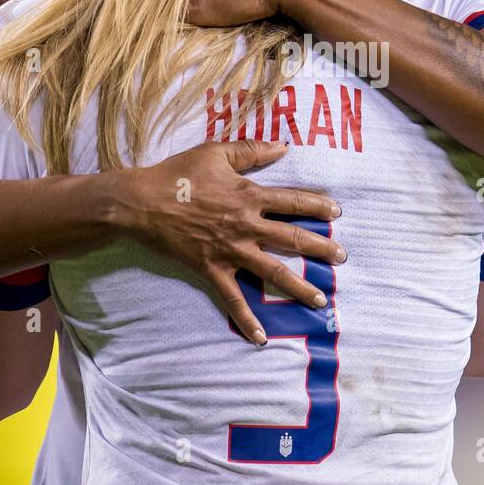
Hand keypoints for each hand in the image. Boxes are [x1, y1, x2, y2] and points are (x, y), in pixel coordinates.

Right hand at [121, 139, 344, 344]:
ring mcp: (231, 251)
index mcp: (249, 196)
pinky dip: (247, 320)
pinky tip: (262, 338)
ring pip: (273, 272)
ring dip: (299, 288)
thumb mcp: (216, 152)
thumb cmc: (177, 174)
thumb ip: (252, 149)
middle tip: (342, 258)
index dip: (317, 206)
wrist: (141, 202)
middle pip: (292, 239)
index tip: (337, 213)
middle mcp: (246, 226)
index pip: (292, 201)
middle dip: (320, 248)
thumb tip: (284, 147)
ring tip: (321, 301)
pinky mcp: (212, 270)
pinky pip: (233, 299)